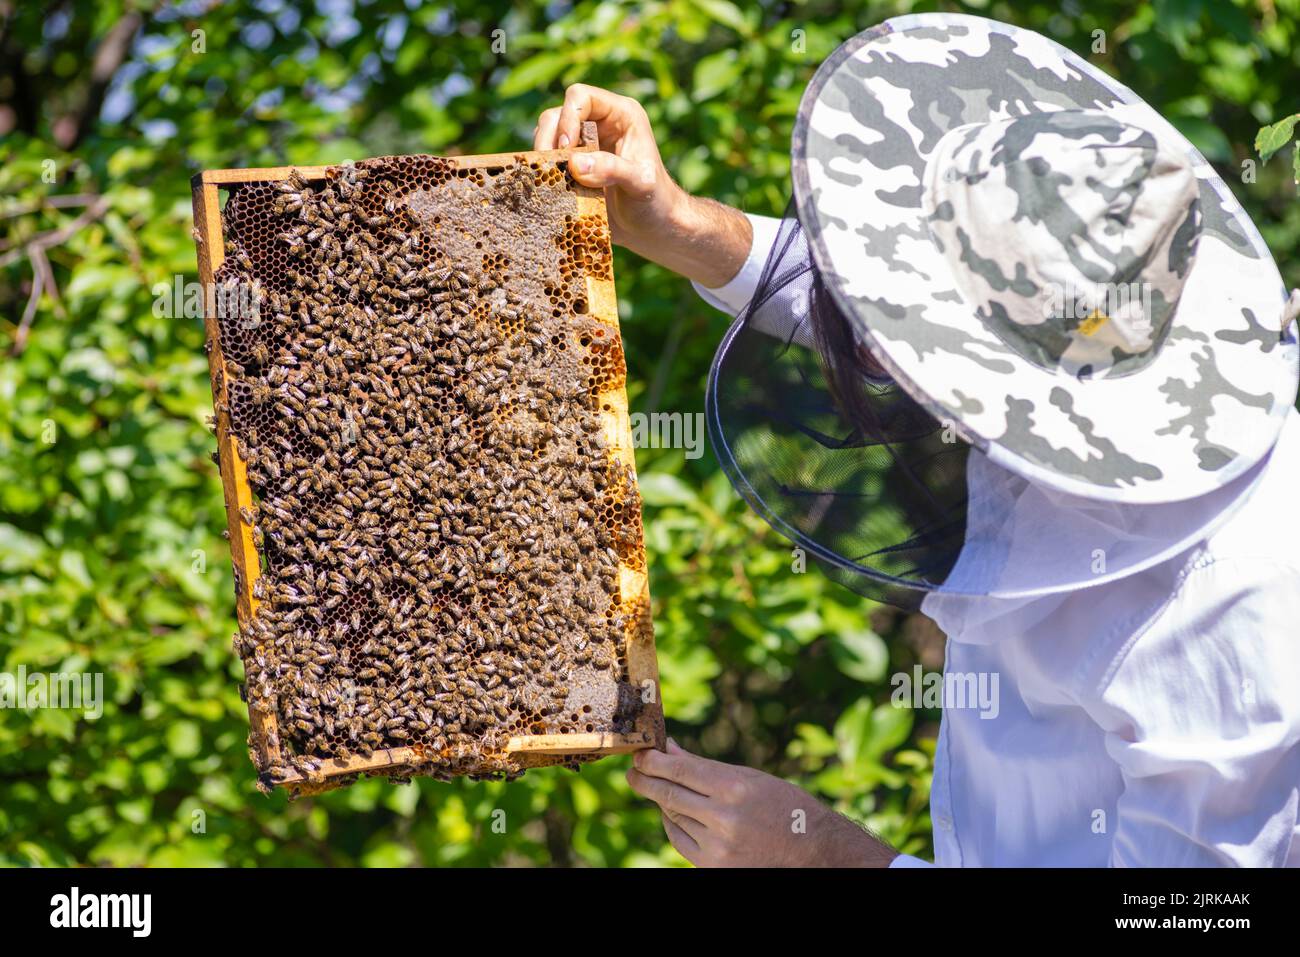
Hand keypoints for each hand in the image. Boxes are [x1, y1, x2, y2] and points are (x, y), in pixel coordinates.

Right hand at [533, 84, 750, 288]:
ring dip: (544, 158)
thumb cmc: (656, 204)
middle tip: (550, 169)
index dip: (567, 118)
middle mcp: (600, 123)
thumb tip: (575, 163)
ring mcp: (584, 145)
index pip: (581, 97)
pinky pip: (549, 160)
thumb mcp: (639, 185)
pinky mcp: (574, 166)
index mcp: (622, 115)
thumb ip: (612, 170)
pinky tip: (551, 190)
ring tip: (550, 181)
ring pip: (548, 137)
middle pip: (556, 114)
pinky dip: (545, 172)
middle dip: (549, 140)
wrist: (654, 230)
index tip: (566, 150)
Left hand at [627, 739, 899, 866]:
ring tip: (662, 788)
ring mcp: (718, 847)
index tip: (640, 754)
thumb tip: (671, 750)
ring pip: (673, 817)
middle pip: (668, 795)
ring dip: (664, 802)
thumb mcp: (751, 778)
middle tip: (633, 771)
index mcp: (735, 788)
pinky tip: (676, 814)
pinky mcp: (714, 868)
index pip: (679, 770)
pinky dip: (674, 825)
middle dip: (645, 780)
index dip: (653, 761)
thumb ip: (707, 768)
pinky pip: (680, 841)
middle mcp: (723, 818)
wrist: (815, 853)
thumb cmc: (785, 807)